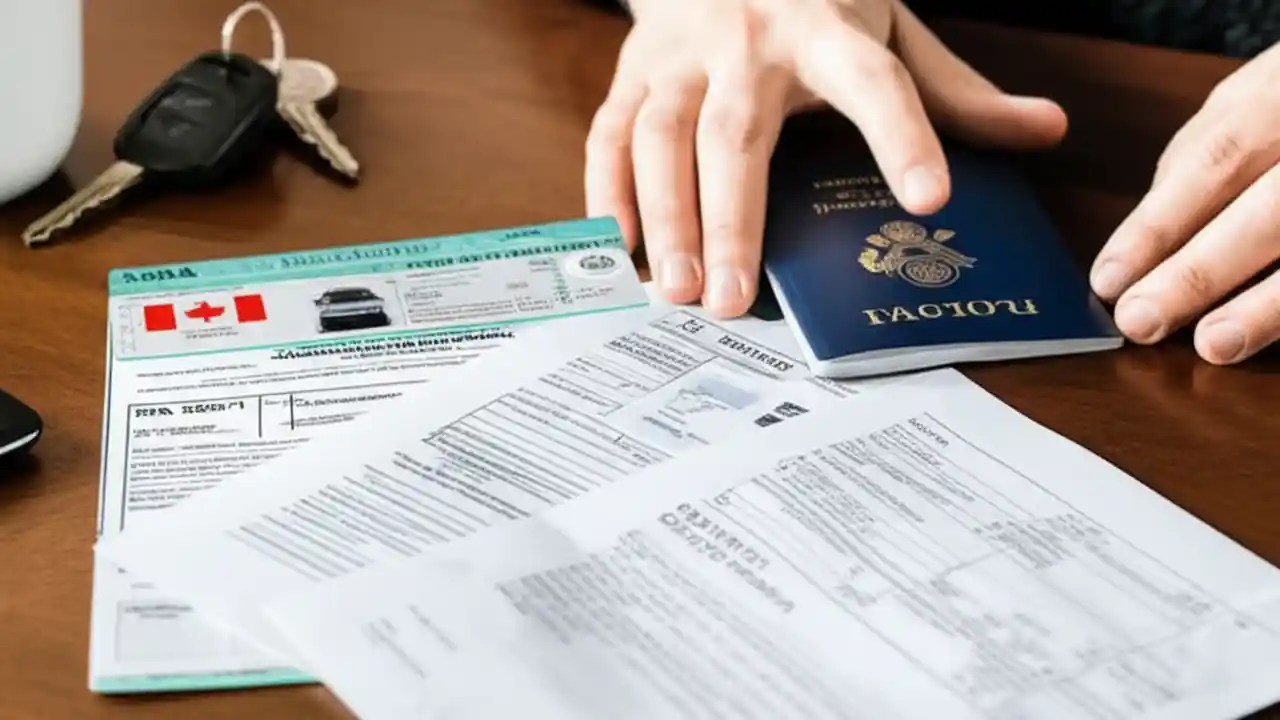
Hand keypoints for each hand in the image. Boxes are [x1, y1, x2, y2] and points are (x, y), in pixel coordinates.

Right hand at [587, 0, 1067, 316]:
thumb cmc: (816, 0)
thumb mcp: (889, 28)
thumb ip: (955, 91)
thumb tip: (1046, 130)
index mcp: (829, 28)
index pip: (875, 81)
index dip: (903, 136)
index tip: (930, 200)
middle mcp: (748, 39)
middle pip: (736, 132)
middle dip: (733, 219)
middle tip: (734, 300)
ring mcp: (681, 53)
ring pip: (661, 136)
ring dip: (665, 217)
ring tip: (676, 291)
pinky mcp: (633, 67)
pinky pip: (609, 133)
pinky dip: (607, 193)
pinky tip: (620, 251)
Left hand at [1091, 43, 1279, 364]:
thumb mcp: (1255, 94)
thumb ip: (1203, 155)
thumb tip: (1148, 236)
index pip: (1215, 161)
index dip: (1158, 225)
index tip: (1108, 280)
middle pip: (1272, 210)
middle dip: (1200, 273)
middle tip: (1140, 321)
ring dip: (1268, 306)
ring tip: (1213, 343)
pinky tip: (1267, 337)